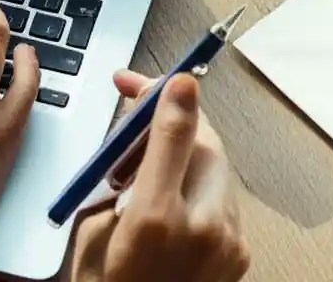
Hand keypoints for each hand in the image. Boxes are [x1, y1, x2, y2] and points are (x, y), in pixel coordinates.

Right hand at [69, 71, 250, 281]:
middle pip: (204, 144)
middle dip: (177, 122)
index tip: (174, 78)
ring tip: (151, 172)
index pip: (174, 137)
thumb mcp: (92, 228)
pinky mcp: (241, 253)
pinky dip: (201, 189)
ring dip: (189, 156)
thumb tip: (136, 130)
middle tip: (144, 111)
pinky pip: (223, 199)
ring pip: (217, 169)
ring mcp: (228, 242)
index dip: (172, 100)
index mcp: (152, 219)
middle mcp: (200, 228)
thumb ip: (118, 175)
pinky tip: (174, 202)